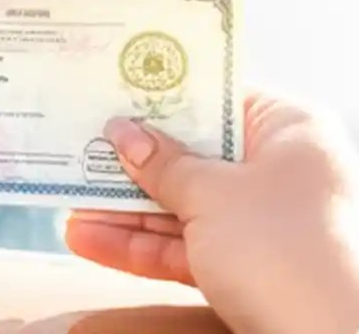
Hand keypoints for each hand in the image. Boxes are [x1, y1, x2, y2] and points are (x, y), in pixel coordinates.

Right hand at [65, 95, 358, 333]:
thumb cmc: (284, 248)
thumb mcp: (214, 195)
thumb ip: (163, 164)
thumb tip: (123, 133)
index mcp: (291, 132)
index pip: (218, 99)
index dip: (163, 96)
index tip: (112, 90)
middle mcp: (281, 171)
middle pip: (193, 155)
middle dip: (133, 159)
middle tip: (78, 146)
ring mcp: (264, 223)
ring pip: (181, 205)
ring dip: (123, 208)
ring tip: (67, 201)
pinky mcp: (248, 268)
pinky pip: (185, 247)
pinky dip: (139, 245)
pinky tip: (88, 239)